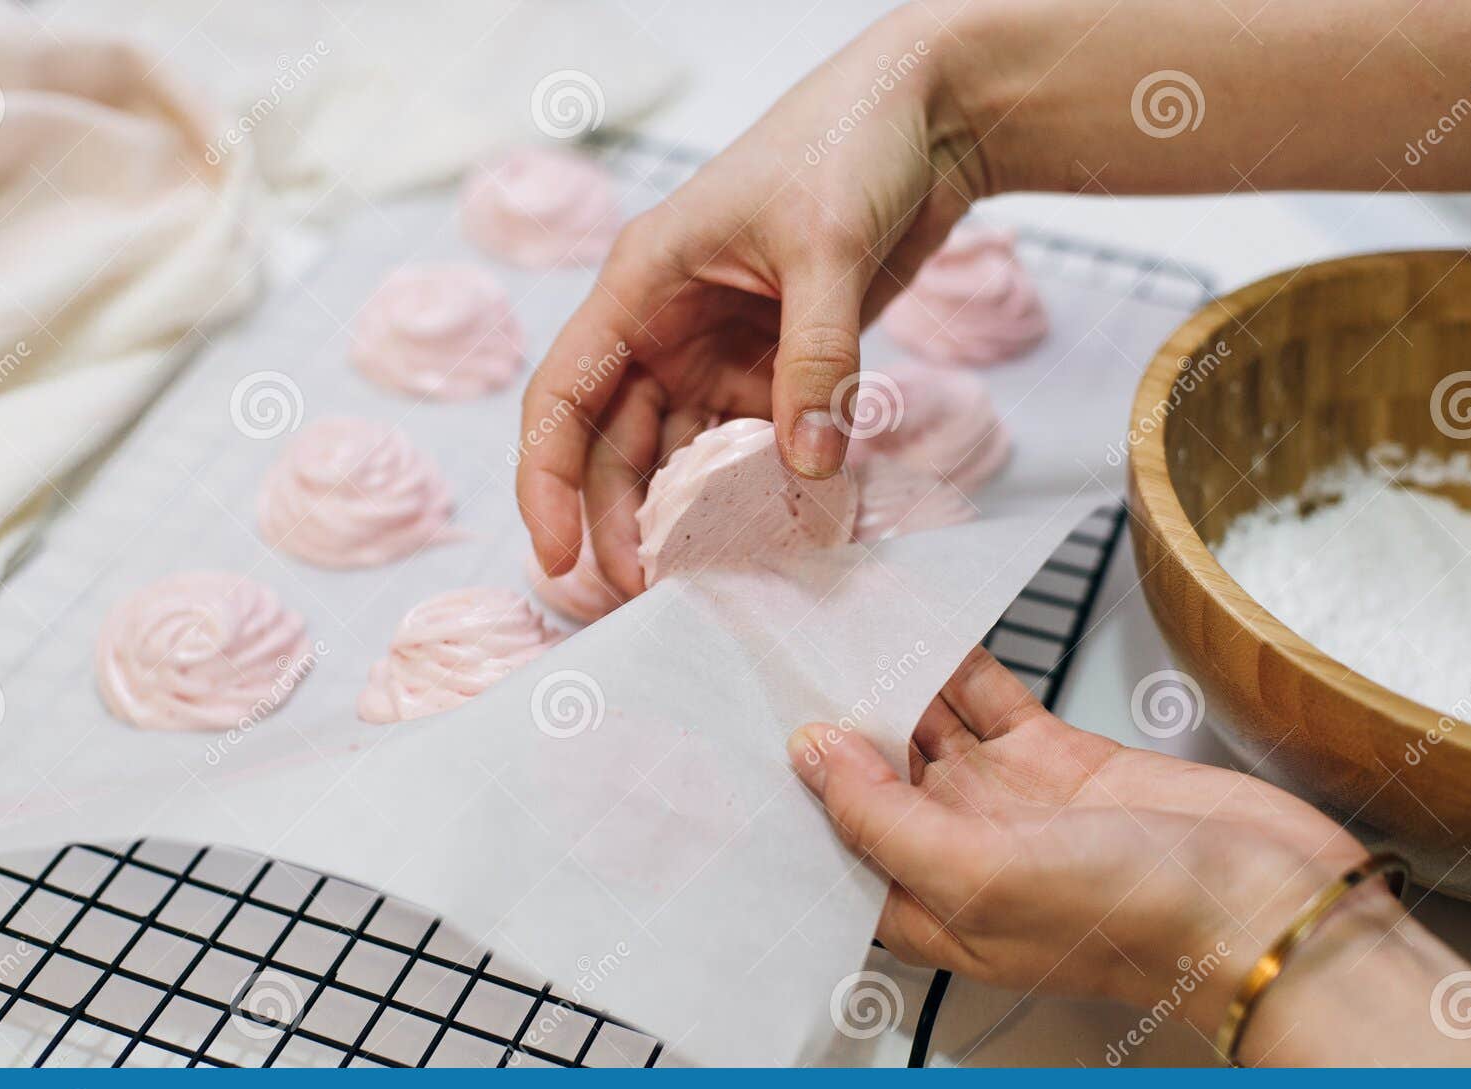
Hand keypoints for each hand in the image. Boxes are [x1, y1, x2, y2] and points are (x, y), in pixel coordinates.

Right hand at [516, 4, 985, 596]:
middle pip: (615, 443)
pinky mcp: (774, 363)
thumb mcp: (825, 249)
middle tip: (648, 592)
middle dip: (623, 518)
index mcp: (641, 283)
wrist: (923, 115)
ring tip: (710, 579)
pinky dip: (759, 490)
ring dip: (692, 515)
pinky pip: (751, 443)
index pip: (562, 396)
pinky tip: (774, 534)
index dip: (547, 481)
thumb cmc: (847, 143)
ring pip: (682, 453)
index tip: (557, 555)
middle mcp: (665, 323)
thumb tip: (809, 470)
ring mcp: (718, 347)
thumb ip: (816, 361)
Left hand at [787, 645, 1370, 1037]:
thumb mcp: (979, 876)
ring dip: (888, 685)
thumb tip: (812, 757)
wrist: (1266, 897)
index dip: (796, 799)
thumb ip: (883, 817)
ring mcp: (1011, 803)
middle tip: (784, 660)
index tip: (751, 735)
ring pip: (926, 732)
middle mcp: (962, 854)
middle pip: (874, 780)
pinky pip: (990, 701)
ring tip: (839, 631)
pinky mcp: (1059, 759)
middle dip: (835, 725)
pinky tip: (924, 632)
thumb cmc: (1137, 921)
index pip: (836, 847)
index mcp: (931, 907)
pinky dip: (959, 667)